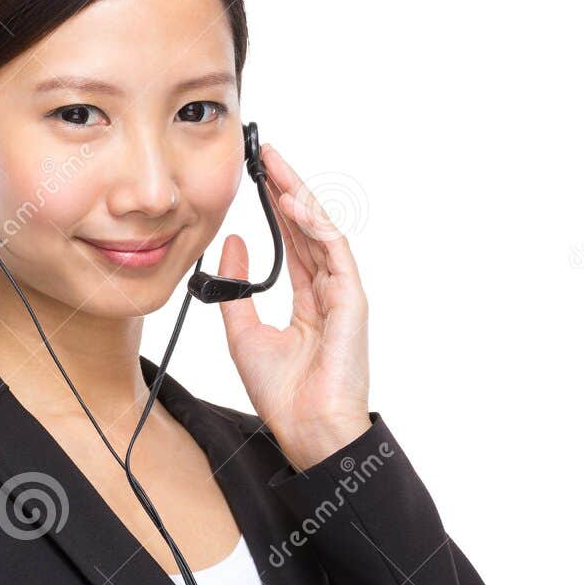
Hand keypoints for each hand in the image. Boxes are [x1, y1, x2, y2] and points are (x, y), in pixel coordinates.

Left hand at [216, 141, 370, 471]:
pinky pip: (335, 253)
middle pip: (308, 228)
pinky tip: (293, 205)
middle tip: (266, 154)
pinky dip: (315, 227)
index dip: (276, 208)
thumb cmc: (283, 395)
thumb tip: (232, 246)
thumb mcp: (242, 334)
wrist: (306, 431)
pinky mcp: (352, 302)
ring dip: (300, 197)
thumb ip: (236, 289)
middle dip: (287, 188)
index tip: (257, 176)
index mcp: (306, 299)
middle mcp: (327, 291)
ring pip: (322, 232)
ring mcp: (342, 294)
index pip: (292, 241)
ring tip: (276, 167)